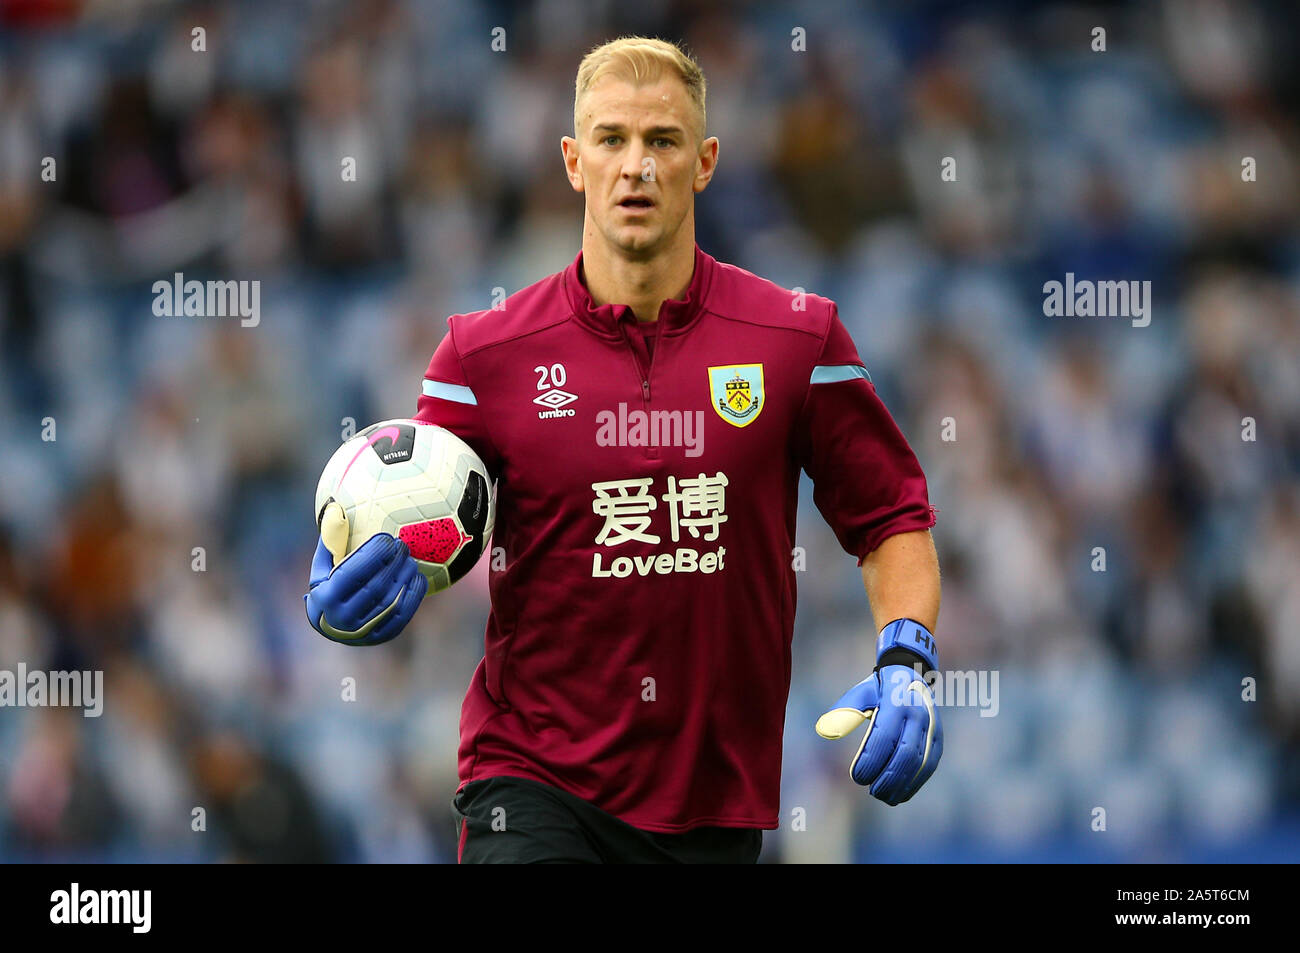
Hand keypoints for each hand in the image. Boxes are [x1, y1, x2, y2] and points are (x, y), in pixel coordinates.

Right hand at [304, 501, 427, 645]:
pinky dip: (413, 594)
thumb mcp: (322, 566)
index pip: (352, 573)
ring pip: (391, 600)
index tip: (386, 538)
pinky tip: (418, 576)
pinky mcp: (382, 636)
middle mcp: (344, 619)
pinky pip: (403, 614)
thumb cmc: (329, 586)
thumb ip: (330, 541)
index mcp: (326, 598)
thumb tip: (336, 507)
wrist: (333, 627)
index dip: (372, 554)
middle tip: (402, 545)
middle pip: (375, 586)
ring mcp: (364, 631)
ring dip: (404, 576)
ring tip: (410, 558)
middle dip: (392, 563)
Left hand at [815, 619, 942, 804]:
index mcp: (896, 702)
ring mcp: (932, 728)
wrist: (911, 675)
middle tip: (871, 791)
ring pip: (920, 764)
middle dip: (887, 778)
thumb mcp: (860, 693)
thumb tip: (823, 730)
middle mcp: (918, 715)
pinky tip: (900, 794)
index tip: (857, 777)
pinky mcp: (938, 739)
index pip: (884, 737)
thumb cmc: (879, 689)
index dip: (870, 761)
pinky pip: (929, 766)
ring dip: (902, 785)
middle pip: (904, 755)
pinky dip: (915, 783)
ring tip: (884, 797)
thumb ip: (844, 712)